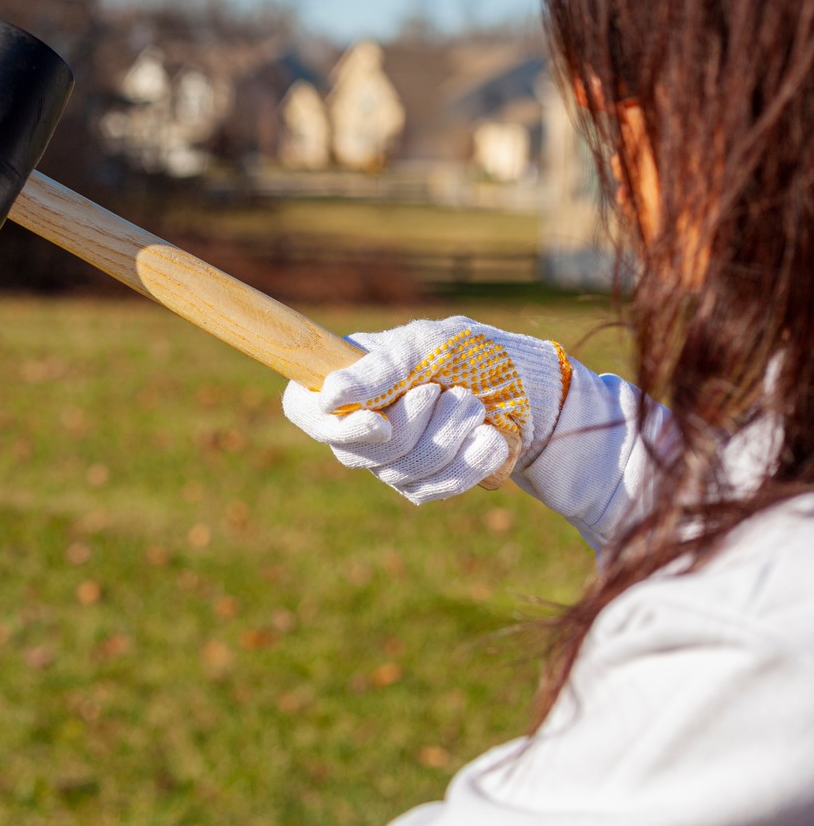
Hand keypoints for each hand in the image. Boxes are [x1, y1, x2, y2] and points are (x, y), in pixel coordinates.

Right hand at [282, 316, 570, 502]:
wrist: (535, 388)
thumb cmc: (473, 353)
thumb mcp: (425, 347)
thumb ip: (378, 371)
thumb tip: (327, 397)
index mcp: (345, 379)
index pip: (302, 410)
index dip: (330, 426)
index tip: (378, 423)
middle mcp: (356, 423)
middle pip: (355, 452)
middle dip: (414, 425)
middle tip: (451, 393)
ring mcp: (387, 458)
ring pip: (399, 472)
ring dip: (447, 437)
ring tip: (474, 406)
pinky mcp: (423, 483)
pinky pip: (431, 490)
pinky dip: (466, 463)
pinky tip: (489, 439)